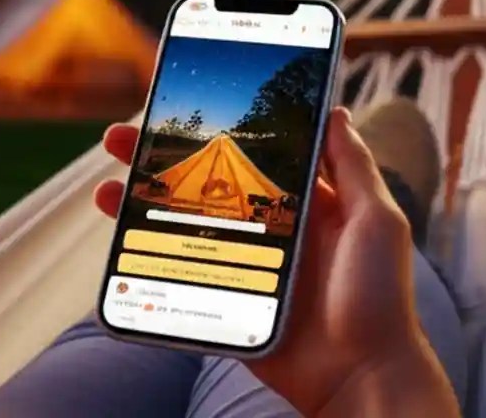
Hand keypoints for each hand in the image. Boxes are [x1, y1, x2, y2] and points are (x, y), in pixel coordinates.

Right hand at [95, 107, 457, 415]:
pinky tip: (119, 238)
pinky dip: (145, 255)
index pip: (252, 156)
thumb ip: (354, 167)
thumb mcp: (378, 220)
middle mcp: (270, 229)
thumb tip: (332, 111)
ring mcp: (245, 265)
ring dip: (142, 203)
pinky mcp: (227, 298)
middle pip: (204, 184)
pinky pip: (180, 272)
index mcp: (306, 205)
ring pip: (183, 224)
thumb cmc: (379, 297)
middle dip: (161, 160)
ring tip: (106, 189)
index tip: (181, 109)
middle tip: (121, 139)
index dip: (216, 133)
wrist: (360, 375)